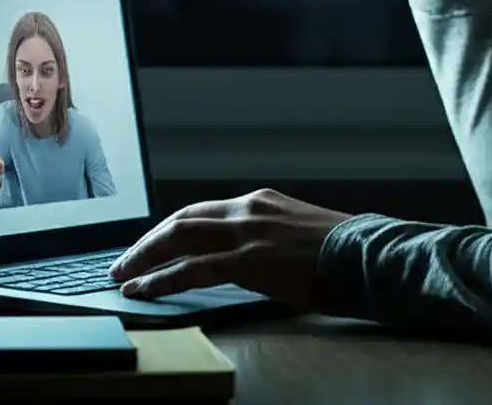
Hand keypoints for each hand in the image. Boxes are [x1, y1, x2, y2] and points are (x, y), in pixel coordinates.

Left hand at [107, 189, 352, 306]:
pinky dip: (164, 279)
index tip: (152, 245)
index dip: (170, 230)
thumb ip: (271, 237)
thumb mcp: (300, 232)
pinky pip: (194, 269)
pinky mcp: (249, 260)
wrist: (367, 255)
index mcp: (260, 202)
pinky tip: (145, 289)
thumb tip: (254, 257)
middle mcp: (248, 210)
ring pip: (179, 238)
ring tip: (124, 276)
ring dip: (145, 257)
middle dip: (148, 240)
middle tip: (124, 261)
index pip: (202, 212)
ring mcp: (247, 233)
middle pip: (182, 220)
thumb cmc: (343, 252)